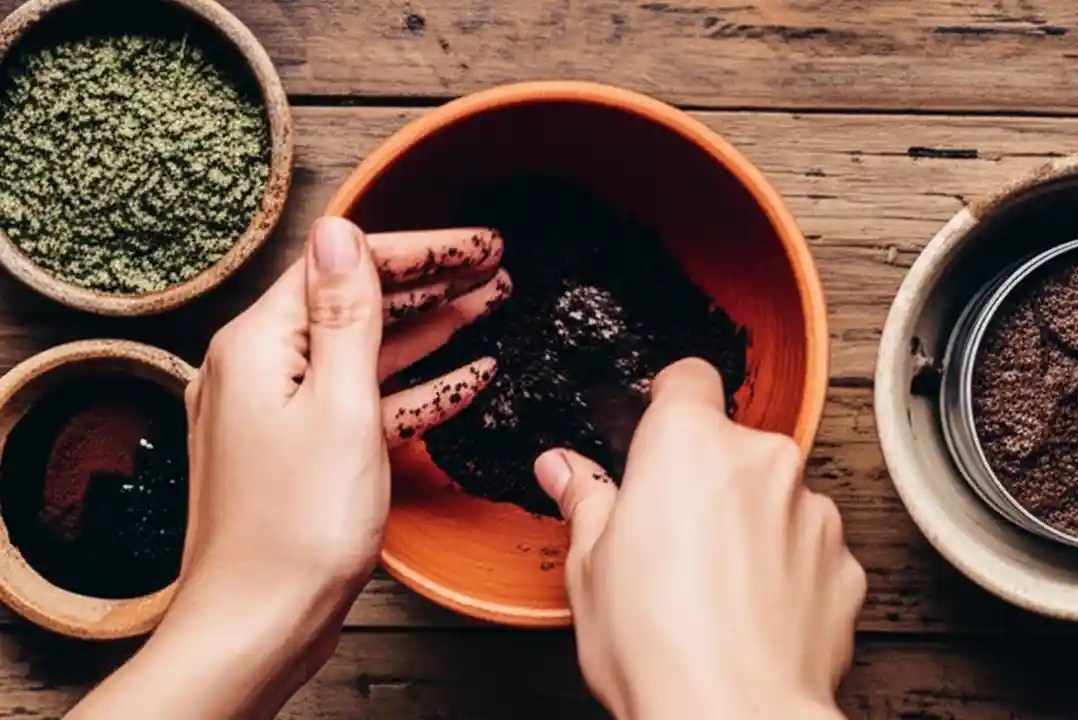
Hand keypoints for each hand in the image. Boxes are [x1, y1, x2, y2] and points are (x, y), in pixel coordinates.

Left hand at [69, 217, 509, 718]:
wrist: (258, 626)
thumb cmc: (294, 530)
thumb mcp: (340, 407)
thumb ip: (346, 316)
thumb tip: (341, 232)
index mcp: (260, 346)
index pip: (344, 266)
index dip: (418, 250)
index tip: (477, 244)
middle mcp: (262, 370)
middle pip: (357, 304)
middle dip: (431, 284)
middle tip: (494, 267)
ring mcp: (282, 414)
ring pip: (367, 353)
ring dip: (432, 331)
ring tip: (491, 306)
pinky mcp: (302, 452)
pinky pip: (363, 404)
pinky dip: (413, 389)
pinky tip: (466, 379)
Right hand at [534, 359, 863, 719]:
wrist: (733, 717)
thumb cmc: (657, 645)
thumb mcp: (589, 568)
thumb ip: (586, 502)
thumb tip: (563, 470)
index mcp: (688, 444)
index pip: (689, 378)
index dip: (669, 403)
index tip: (656, 436)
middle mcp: (761, 461)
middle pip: (733, 447)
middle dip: (707, 482)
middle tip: (671, 541)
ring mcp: (812, 511)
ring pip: (776, 498)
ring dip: (752, 526)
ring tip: (714, 590)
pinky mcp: (845, 563)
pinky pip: (810, 548)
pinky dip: (788, 570)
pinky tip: (754, 614)